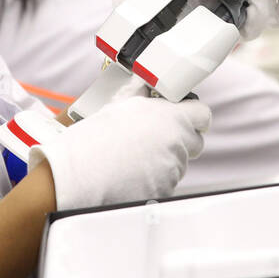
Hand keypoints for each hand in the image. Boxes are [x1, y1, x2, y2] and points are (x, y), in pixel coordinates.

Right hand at [29, 94, 211, 209]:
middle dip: (180, 141)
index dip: (194, 118)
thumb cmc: (92, 139)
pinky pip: (167, 184)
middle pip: (194, 142)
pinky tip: (133, 176)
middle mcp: (177, 142)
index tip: (185, 120)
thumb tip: (145, 86)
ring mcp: (172, 169)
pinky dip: (155, 181)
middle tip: (154, 141)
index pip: (202, 115)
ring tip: (135, 160)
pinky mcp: (164, 191)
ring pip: (179, 164)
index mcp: (170, 116)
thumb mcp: (119, 106)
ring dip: (164, 162)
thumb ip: (141, 98)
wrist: (76, 176)